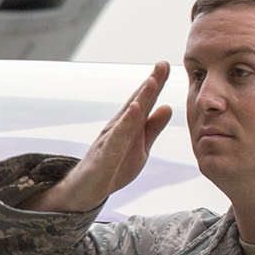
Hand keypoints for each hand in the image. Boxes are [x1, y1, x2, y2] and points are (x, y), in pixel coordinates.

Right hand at [26, 60, 174, 211]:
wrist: (86, 190)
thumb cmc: (114, 167)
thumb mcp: (141, 147)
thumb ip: (153, 128)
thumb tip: (168, 107)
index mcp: (129, 126)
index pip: (144, 102)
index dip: (155, 84)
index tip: (165, 64)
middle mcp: (118, 128)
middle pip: (136, 103)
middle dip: (150, 84)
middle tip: (162, 64)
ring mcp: (110, 140)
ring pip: (127, 117)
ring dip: (139, 98)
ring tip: (151, 82)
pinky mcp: (105, 156)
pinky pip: (117, 139)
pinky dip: (125, 124)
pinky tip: (134, 111)